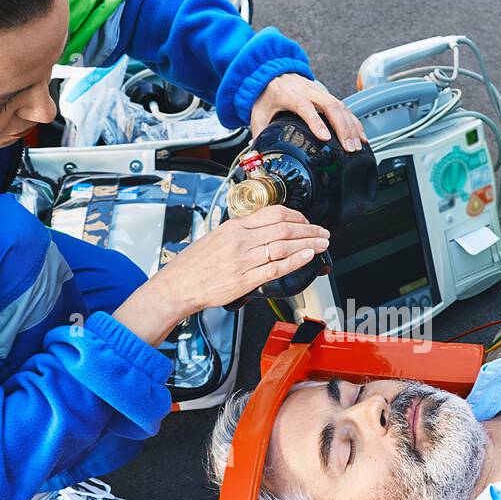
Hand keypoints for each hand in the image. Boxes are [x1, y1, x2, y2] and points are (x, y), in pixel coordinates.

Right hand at [113, 205, 327, 345]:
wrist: (178, 285)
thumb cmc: (195, 264)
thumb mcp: (217, 237)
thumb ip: (241, 232)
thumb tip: (265, 229)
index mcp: (234, 227)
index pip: (274, 213)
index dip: (297, 216)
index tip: (307, 221)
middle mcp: (241, 241)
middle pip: (284, 228)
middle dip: (309, 230)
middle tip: (322, 233)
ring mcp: (243, 260)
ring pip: (284, 246)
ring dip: (308, 244)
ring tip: (321, 244)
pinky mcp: (245, 280)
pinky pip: (276, 268)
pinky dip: (295, 261)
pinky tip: (307, 257)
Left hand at [250, 73, 366, 151]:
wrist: (268, 72)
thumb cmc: (263, 95)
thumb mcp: (257, 114)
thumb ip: (259, 135)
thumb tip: (259, 157)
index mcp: (287, 94)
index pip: (304, 106)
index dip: (316, 121)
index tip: (325, 137)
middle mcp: (306, 90)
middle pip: (330, 105)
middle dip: (342, 128)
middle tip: (349, 148)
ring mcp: (318, 91)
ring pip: (340, 106)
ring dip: (351, 126)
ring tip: (356, 146)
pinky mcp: (325, 95)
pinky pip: (344, 107)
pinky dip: (354, 122)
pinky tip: (360, 136)